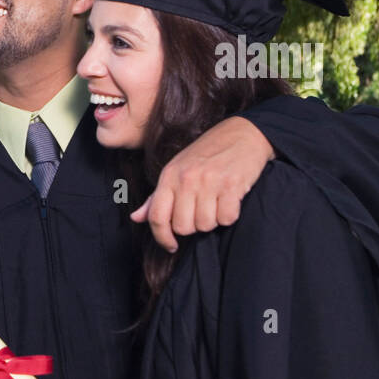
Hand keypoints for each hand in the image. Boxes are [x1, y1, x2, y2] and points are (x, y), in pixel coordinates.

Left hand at [132, 116, 273, 251]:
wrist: (243, 133)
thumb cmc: (207, 154)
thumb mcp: (177, 170)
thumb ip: (157, 198)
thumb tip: (136, 218)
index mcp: (169, 176)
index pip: (157, 217)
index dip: (162, 238)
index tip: (171, 246)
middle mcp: (186, 179)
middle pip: (183, 227)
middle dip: (193, 227)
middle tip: (201, 212)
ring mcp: (209, 181)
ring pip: (205, 225)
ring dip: (212, 220)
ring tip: (216, 203)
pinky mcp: (232, 184)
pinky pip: (226, 218)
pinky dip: (229, 215)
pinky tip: (229, 201)